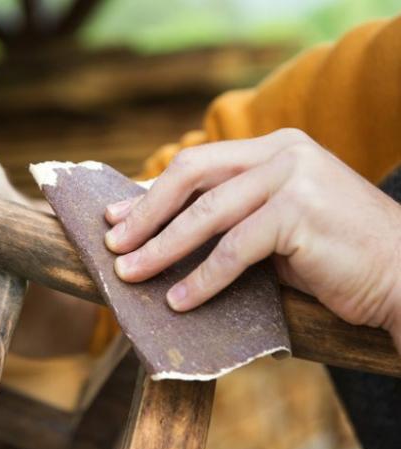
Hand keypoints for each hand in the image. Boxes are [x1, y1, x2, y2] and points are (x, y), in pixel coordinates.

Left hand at [104, 129, 400, 346]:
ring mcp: (293, 177)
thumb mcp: (276, 222)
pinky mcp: (300, 212)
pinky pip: (234, 249)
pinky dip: (202, 279)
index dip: (151, 192)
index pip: (196, 165)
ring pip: (206, 214)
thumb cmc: (335, 254)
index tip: (116, 217)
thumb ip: (233, 214)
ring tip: (131, 274)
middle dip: (146, 214)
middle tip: (113, 245)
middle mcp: (282, 152)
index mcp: (274, 147)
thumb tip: (166, 229)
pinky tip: (179, 301)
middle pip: (191, 176)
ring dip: (162, 249)